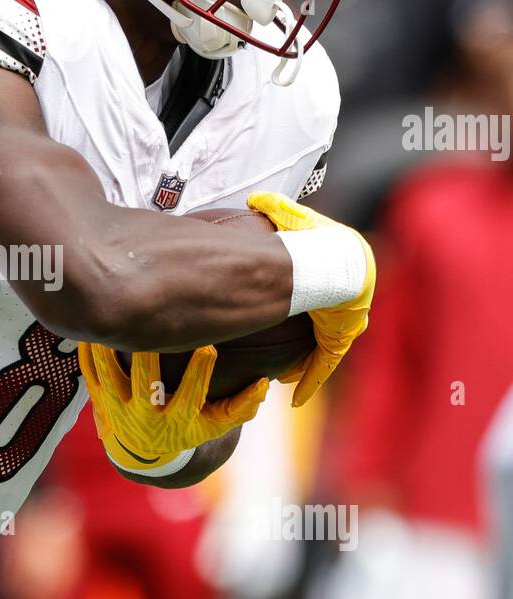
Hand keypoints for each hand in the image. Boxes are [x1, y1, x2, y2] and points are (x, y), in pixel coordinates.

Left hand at [78, 341, 267, 474]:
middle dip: (148, 356)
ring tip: (113, 317)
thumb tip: (264, 384)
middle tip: (151, 325)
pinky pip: (90, 371)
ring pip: (110, 374)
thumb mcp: (214, 426)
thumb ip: (241, 407)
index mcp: (176, 421)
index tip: (209, 347)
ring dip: (109, 348)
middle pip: (144, 383)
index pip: (190, 396)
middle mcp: (144, 416)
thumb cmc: (186, 429)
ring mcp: (117, 407)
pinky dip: (87, 350)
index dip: (200, 373)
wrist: (142, 453)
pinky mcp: (98, 399)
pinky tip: (91, 323)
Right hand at [247, 191, 375, 406]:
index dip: (305, 303)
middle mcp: (339, 305)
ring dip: (305, 365)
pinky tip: (296, 398)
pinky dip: (310, 381)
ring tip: (285, 377)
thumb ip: (276, 209)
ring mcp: (341, 325)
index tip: (288, 312)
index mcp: (333, 278)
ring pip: (321, 350)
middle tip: (282, 353)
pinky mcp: (338, 339)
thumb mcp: (294, 219)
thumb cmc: (321, 238)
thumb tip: (255, 200)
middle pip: (321, 327)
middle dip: (307, 340)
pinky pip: (323, 365)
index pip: (320, 293)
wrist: (343, 262)